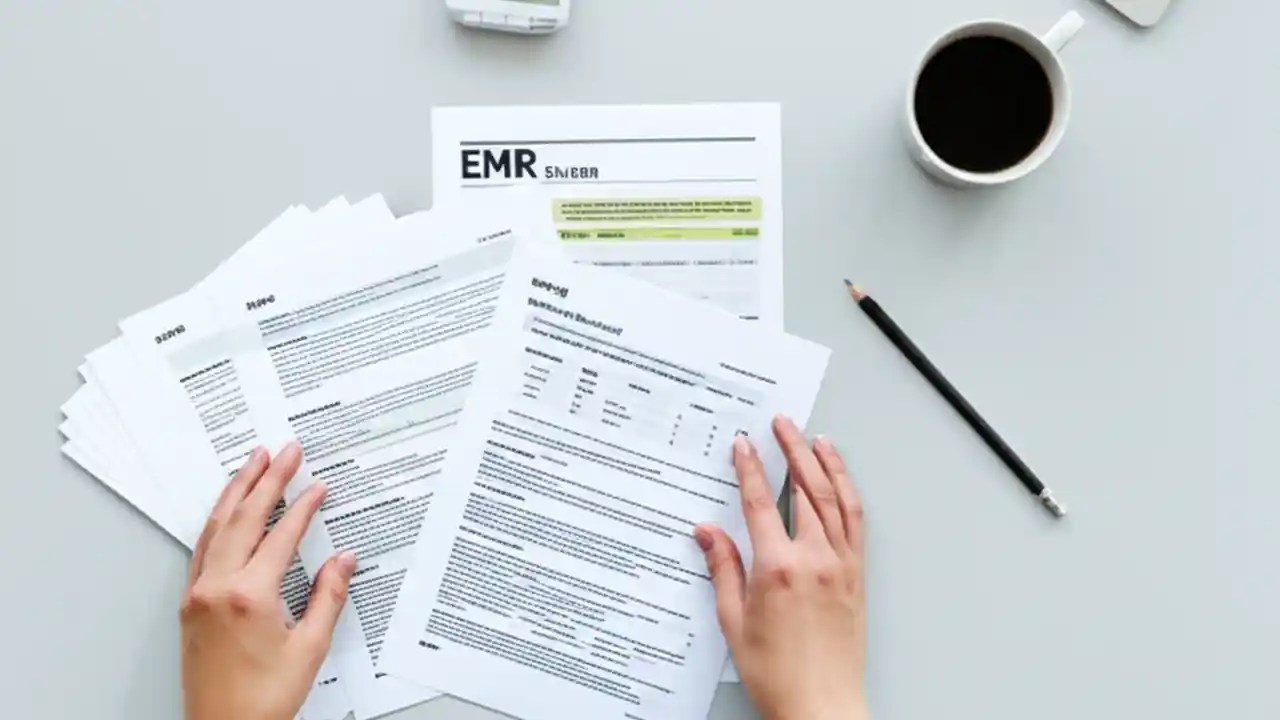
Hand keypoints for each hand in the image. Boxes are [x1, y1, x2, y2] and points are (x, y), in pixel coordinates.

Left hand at [181, 443, 355, 719]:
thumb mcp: (310, 649)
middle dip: (267, 479)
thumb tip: (342, 561)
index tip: (318, 486)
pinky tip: (225, 510)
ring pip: (216, 527)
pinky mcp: (189, 605)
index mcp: (249, 596)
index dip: (304, 506)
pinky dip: (217, 521)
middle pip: (244, 518)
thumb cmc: (262, 701)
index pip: (281, 535)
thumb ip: (328, 598)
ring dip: (237, 491)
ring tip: (253, 463)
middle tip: (285, 451)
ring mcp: (198, 595)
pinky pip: (202, 548)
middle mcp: (217, 588)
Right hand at [695, 417, 867, 719]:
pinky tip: (841, 481)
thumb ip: (723, 569)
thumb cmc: (778, 674)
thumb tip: (708, 534)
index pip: (760, 502)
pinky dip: (848, 494)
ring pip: (835, 499)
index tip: (742, 446)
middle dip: (791, 449)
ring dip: (824, 463)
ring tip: (815, 439)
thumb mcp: (733, 621)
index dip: (749, 468)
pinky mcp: (858, 576)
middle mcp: (815, 559)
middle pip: (804, 489)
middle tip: (781, 425)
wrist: (821, 706)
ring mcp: (842, 565)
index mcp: (778, 568)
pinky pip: (856, 523)